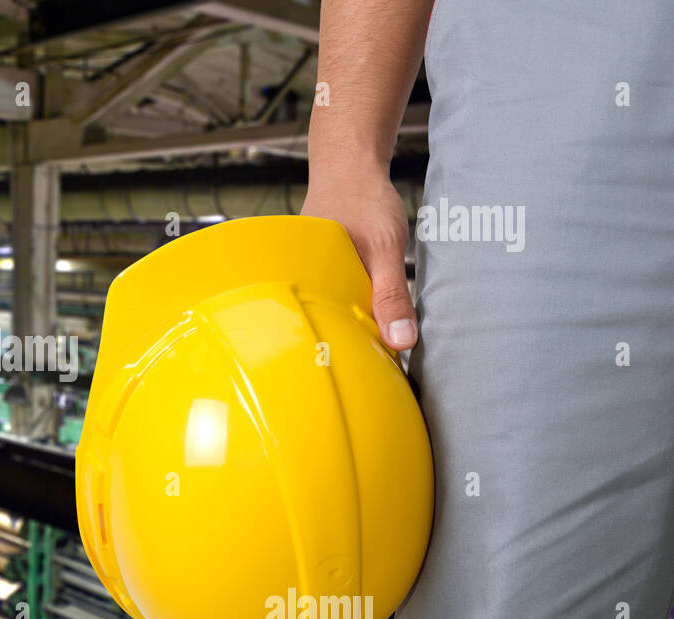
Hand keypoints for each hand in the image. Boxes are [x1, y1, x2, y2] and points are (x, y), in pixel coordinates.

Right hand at [301, 172, 416, 350]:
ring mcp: (308, 278)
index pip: (315, 331)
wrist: (352, 166)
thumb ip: (392, 294)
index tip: (362, 370)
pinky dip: (352, 307)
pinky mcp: (321, 275)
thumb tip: (402, 343)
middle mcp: (297, 283)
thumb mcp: (385, 249)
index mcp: (299, 283)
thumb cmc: (363, 200)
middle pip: (322, 327)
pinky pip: (335, 300)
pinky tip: (368, 310)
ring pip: (330, 314)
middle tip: (373, 359)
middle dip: (346, 342)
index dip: (336, 352)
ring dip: (351, 324)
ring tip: (372, 341)